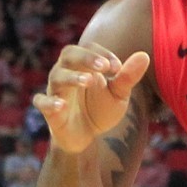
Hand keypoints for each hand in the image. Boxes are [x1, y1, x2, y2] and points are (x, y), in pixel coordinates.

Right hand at [32, 43, 150, 154]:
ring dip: (72, 77)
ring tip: (89, 81)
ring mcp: (56, 91)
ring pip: (57, 76)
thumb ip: (128, 76)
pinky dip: (49, 102)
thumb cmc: (100, 109)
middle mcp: (67, 73)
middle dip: (86, 58)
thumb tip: (144, 56)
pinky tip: (62, 105)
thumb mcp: (118, 95)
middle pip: (68, 54)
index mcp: (83, 65)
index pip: (89, 48)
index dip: (102, 54)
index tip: (117, 68)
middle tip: (104, 67)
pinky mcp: (49, 111)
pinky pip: (41, 102)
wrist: (86, 137)